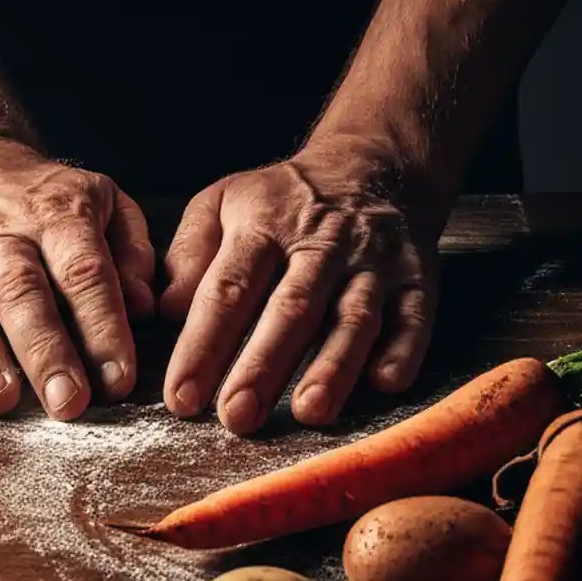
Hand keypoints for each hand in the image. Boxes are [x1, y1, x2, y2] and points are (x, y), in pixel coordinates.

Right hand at [0, 139, 155, 419]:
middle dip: (45, 352)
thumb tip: (145, 307)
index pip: (84, 272)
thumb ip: (132, 253)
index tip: (118, 380)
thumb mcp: (107, 203)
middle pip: (21, 293)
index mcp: (59, 215)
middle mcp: (2, 234)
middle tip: (67, 403)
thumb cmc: (51, 202)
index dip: (102, 327)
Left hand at [159, 140, 446, 433]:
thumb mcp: (220, 204)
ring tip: (310, 411)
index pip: (228, 289)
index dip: (203, 345)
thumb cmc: (280, 201)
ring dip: (333, 365)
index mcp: (262, 224)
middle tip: (237, 417)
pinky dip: (403, 349)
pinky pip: (414, 314)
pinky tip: (384, 384)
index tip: (181, 398)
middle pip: (291, 308)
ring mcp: (371, 259)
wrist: (370, 164)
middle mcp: (319, 242)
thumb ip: (188, 257)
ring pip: (353, 315)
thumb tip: (165, 313)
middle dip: (263, 366)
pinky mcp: (416, 275)